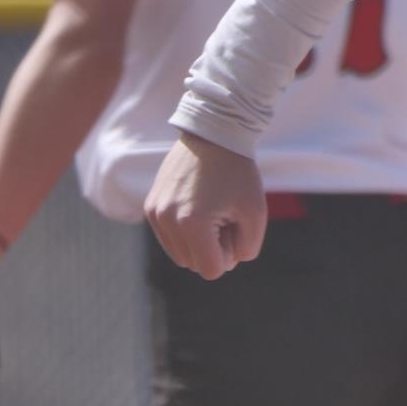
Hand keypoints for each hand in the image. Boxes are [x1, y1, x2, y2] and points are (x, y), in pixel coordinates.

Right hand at [144, 133, 265, 279]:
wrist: (214, 136)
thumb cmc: (239, 174)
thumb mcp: (256, 212)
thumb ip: (246, 248)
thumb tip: (225, 264)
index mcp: (191, 224)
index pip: (211, 270)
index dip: (229, 255)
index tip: (236, 228)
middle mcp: (166, 221)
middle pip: (192, 264)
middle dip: (213, 250)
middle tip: (227, 218)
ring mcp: (154, 213)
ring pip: (179, 253)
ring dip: (198, 242)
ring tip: (213, 212)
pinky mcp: (150, 206)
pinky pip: (169, 237)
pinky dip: (186, 231)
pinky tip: (200, 207)